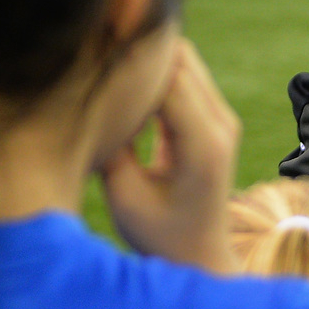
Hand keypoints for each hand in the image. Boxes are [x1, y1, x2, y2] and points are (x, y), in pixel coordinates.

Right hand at [100, 38, 240, 274]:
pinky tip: (121, 91)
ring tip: (105, 77)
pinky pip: (181, 75)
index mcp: (203, 145)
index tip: (87, 64)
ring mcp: (222, 117)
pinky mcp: (213, 116)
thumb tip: (86, 92)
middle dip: (137, 52)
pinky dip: (151, 75)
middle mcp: (222, 124)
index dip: (125, 63)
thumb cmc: (158, 234)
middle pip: (178, 56)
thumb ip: (111, 142)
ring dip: (144, 61)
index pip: (166, 77)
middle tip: (93, 60)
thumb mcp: (123, 194)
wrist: (199, 256)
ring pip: (181, 59)